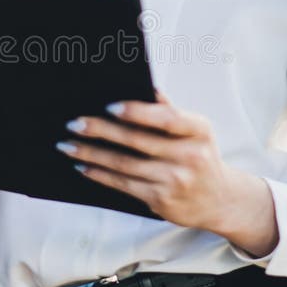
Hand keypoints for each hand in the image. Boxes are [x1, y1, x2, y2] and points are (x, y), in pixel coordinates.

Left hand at [56, 89, 231, 230]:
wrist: (218, 200)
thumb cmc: (199, 156)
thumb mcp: (195, 131)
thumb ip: (170, 111)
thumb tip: (145, 87)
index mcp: (198, 130)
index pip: (166, 118)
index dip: (137, 111)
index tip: (109, 106)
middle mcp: (189, 155)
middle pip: (137, 140)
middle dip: (100, 130)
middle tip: (74, 123)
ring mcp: (175, 180)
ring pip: (124, 164)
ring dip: (91, 153)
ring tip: (68, 145)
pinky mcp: (161, 200)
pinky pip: (123, 184)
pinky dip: (100, 174)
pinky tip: (83, 166)